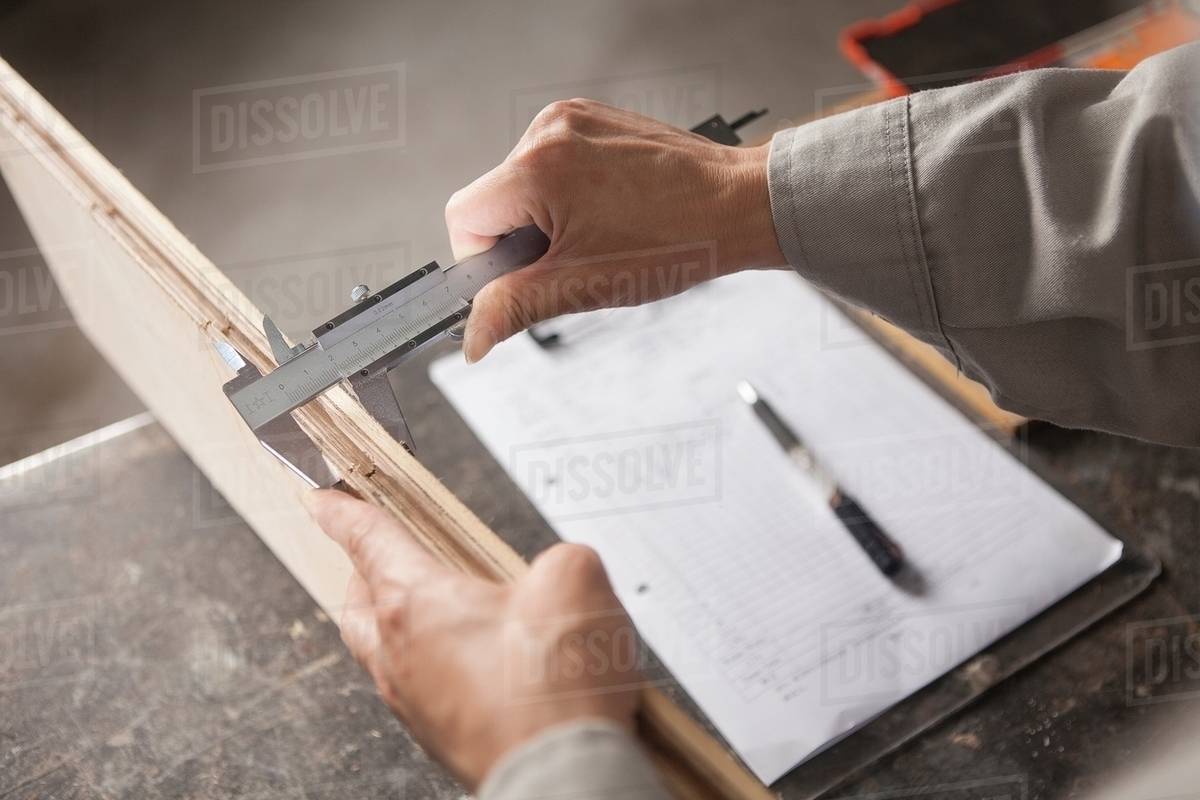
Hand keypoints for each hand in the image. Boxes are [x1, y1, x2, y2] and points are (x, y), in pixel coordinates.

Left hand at [303, 489, 643, 789]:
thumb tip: (559, 572)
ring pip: (383, 650)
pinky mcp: (440, 737)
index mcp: (416, 601)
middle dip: (364, 573)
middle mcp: (399, 654)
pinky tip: (478, 663)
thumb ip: (561, 558)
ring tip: (438, 610)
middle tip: (378, 557)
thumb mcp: (575, 580)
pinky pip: (419, 689)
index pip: (367, 539)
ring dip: (399, 623)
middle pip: (358, 602)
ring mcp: (414, 702)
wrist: (564, 774)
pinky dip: (435, 665)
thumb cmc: (555, 690)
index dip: (342, 511)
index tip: (321, 500)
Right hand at [446, 99, 785, 362]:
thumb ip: (514, 309)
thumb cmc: (678, 240)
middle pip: (492, 202)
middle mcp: (548, 131)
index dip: (483, 262)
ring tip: (598, 236)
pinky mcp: (592, 118)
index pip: (463, 218)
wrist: (740, 206)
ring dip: (544, 221)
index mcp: (537, 168)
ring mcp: (571, 119)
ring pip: (521, 185)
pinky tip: (606, 214)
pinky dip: (566, 196)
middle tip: (572, 261)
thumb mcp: (583, 286)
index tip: (520, 280)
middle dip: (520, 243)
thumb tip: (473, 338)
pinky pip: (551, 165)